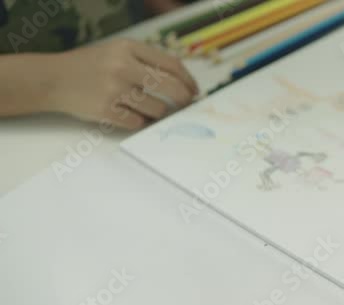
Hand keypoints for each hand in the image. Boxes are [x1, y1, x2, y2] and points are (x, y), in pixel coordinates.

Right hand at [48, 39, 198, 128]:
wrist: (52, 79)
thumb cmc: (90, 67)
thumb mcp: (116, 52)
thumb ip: (145, 62)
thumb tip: (183, 82)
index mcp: (127, 48)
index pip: (171, 64)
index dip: (188, 80)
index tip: (195, 90)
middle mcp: (122, 67)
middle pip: (171, 87)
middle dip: (184, 99)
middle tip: (186, 105)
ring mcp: (114, 90)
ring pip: (157, 109)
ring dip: (159, 113)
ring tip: (150, 110)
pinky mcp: (106, 111)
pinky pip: (139, 122)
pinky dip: (141, 121)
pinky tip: (134, 116)